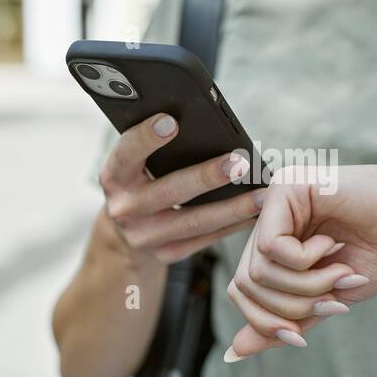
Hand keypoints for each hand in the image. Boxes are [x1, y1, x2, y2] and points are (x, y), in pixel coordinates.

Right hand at [99, 113, 264, 263]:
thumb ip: (157, 145)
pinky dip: (231, 226)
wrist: (128, 227)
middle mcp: (123, 208)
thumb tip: (202, 122)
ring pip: (192, 221)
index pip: (126, 153)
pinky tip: (254, 214)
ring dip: (232, 208)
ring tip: (262, 194)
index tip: (171, 121)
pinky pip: (203, 240)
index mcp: (113, 176)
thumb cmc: (143, 179)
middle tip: (240, 163)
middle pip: (168, 191)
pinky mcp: (165, 254)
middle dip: (207, 176)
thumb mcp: (137, 162)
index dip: (145, 138)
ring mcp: (143, 236)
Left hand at [224, 151, 376, 359]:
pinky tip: (332, 245)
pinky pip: (273, 247)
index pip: (242, 290)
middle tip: (331, 301)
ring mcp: (275, 202)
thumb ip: (285, 319)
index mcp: (275, 240)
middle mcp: (269, 218)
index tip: (301, 337)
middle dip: (290, 308)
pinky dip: (306, 262)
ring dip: (304, 286)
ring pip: (257, 270)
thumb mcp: (327, 298)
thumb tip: (235, 351)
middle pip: (244, 284)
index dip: (266, 322)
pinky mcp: (286, 187)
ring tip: (339, 272)